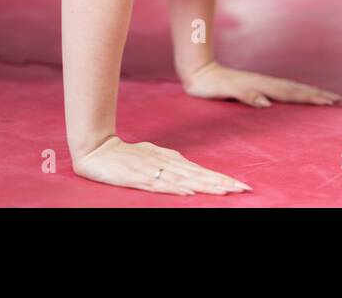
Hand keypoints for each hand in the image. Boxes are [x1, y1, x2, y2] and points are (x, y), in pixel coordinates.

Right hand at [73, 136, 252, 195]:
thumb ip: (171, 163)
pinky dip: (176, 188)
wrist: (97, 149)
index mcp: (171, 161)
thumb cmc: (126, 155)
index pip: (201, 172)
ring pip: (185, 180)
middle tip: (244, 189)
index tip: (241, 185)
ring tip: (225, 191)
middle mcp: (166, 165)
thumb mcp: (153, 157)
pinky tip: (189, 192)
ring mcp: (152, 170)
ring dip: (205, 186)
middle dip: (221, 183)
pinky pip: (160, 184)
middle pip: (198, 176)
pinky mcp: (138, 177)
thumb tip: (191, 174)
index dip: (221, 179)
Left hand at [180, 61, 341, 107]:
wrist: (199, 72)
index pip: (292, 93)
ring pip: (291, 88)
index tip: (330, 101)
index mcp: (262, 86)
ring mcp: (262, 83)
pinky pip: (282, 90)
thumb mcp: (226, 91)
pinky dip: (295, 92)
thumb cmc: (211, 85)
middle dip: (317, 94)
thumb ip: (246, 95)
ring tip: (325, 96)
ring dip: (309, 92)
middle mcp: (265, 83)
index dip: (311, 97)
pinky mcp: (256, 86)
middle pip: (297, 89)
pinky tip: (298, 95)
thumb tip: (266, 103)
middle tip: (338, 99)